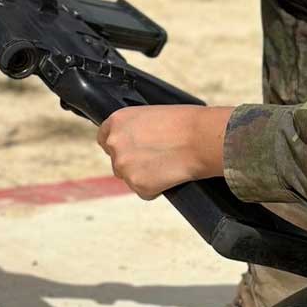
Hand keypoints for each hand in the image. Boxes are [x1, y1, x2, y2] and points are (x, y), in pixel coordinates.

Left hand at [97, 105, 231, 199]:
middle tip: (158, 157)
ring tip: (168, 164)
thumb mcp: (152, 114)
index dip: (119, 145)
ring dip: (145, 176)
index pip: (104, 139)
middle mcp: (115, 144)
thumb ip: (136, 129)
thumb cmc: (185, 122)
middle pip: (117, 161)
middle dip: (133, 163)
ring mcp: (124, 167)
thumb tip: (135, 142)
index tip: (132, 149)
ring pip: (130, 178)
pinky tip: (171, 174)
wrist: (202, 139)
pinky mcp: (138, 185)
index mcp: (116, 122)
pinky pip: (145, 192)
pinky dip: (156, 188)